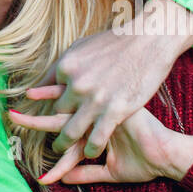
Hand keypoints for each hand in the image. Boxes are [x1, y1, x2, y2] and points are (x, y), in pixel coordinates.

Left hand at [8, 100, 192, 185]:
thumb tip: (63, 178)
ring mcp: (105, 116)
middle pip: (61, 115)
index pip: (66, 122)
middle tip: (10, 114)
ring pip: (68, 116)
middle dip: (34, 117)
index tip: (21, 122)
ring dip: (40, 119)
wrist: (170, 156)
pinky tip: (51, 140)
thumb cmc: (145, 162)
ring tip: (16, 117)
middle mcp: (97, 117)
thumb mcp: (111, 170)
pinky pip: (87, 128)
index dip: (44, 123)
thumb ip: (86, 173)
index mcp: (96, 123)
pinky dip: (68, 138)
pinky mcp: (116, 117)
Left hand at [26, 0, 192, 162]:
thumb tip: (42, 82)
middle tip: (54, 134)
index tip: (54, 114)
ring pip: (70, 132)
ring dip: (64, 144)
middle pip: (58, 114)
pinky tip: (90, 152)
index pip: (51, 94)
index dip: (52, 106)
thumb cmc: (117, 41)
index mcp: (66, 67)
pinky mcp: (116, 111)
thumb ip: (62, 65)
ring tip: (62, 150)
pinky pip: (96, 139)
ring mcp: (96, 99)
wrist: (150, 39)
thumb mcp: (82, 46)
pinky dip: (90, 149)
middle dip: (55, 126)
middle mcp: (77, 84)